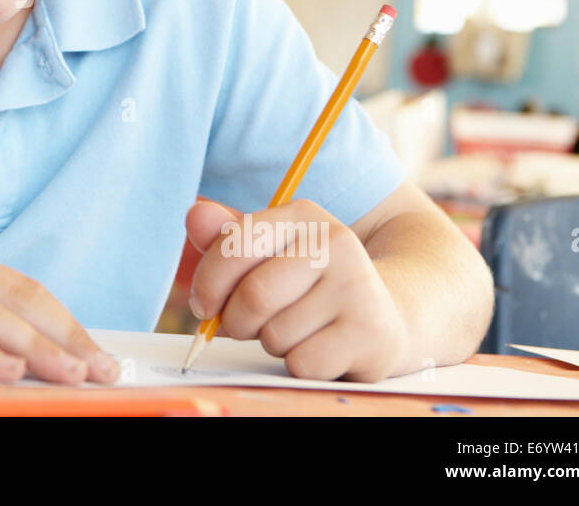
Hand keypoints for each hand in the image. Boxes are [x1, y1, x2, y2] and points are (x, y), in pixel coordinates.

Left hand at [185, 196, 409, 381]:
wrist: (385, 313)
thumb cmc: (308, 283)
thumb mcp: (270, 253)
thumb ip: (227, 238)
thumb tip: (194, 215)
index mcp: (303, 214)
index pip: (234, 246)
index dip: (208, 283)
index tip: (205, 304)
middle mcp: (336, 242)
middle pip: (254, 296)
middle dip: (237, 321)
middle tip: (246, 325)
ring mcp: (358, 286)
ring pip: (276, 334)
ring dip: (272, 343)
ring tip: (294, 329)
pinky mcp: (370, 332)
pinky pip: (302, 363)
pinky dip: (299, 364)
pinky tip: (319, 346)